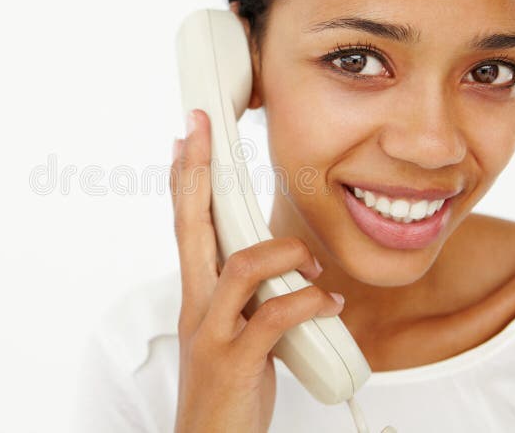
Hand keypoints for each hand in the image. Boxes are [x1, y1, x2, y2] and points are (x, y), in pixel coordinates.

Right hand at [169, 108, 345, 432]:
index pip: (186, 222)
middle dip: (196, 173)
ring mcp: (211, 332)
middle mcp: (196, 304)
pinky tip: (328, 303)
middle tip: (198, 129)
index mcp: (197, 293)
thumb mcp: (235, 329)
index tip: (189, 135)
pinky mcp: (234, 361)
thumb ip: (252, 293)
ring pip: (239, 267)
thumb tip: (286, 265)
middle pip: (191, 225)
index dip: (186, 177)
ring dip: (284, 254)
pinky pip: (273, 318)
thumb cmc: (228, 385)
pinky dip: (307, 304)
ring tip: (311, 264)